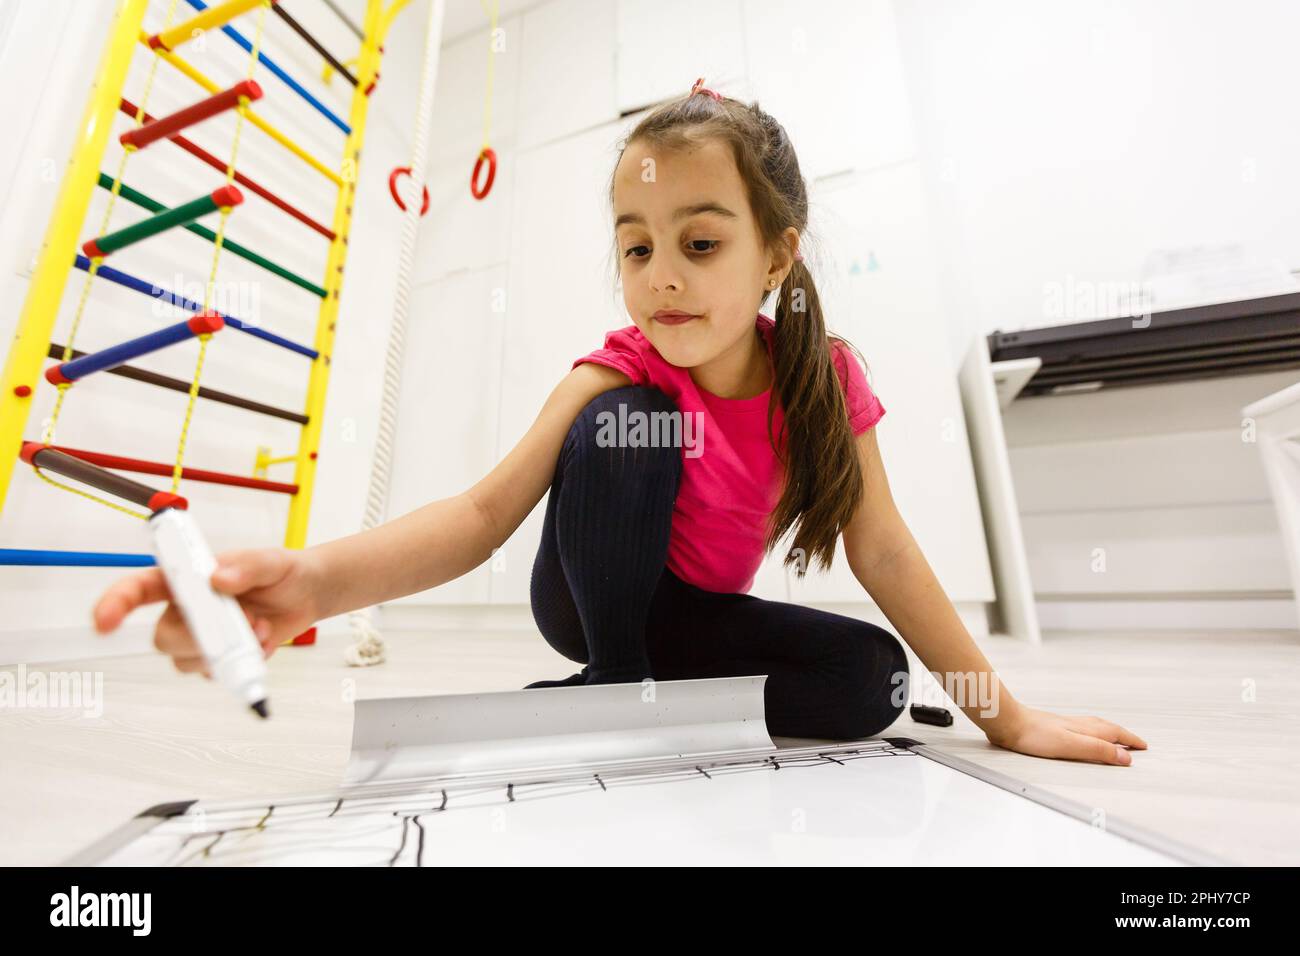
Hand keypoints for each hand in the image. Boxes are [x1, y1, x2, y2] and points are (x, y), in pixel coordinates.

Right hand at [92, 547, 322, 677]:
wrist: (305, 595)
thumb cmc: (279, 572)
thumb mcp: (269, 561)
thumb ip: (246, 566)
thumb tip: (218, 579)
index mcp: (184, 579)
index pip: (137, 590)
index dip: (115, 604)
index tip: (105, 621)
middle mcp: (185, 611)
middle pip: (164, 638)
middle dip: (198, 636)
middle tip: (240, 618)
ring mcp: (200, 638)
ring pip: (187, 661)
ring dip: (226, 650)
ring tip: (259, 625)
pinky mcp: (219, 659)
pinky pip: (216, 674)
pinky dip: (243, 662)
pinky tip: (263, 640)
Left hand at [985, 704, 1146, 765]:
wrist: (1007, 722)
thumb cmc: (1034, 735)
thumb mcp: (1071, 745)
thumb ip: (1097, 750)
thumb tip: (1125, 757)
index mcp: (1084, 729)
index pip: (1114, 734)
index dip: (1129, 741)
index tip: (1143, 747)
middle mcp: (1076, 724)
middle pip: (1106, 728)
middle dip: (1123, 735)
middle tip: (1135, 742)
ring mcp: (1064, 724)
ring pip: (1093, 726)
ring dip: (1108, 731)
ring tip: (1114, 736)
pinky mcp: (1051, 726)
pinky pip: (1080, 727)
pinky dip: (1090, 731)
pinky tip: (1081, 733)